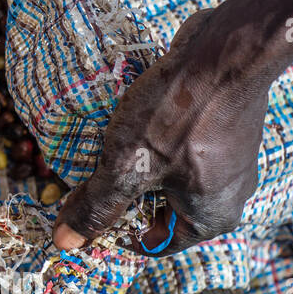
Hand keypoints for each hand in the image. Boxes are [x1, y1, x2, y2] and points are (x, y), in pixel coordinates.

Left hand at [53, 10, 266, 255]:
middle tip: (84, 174)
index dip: (111, 229)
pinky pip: (176, 146)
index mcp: (210, 218)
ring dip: (133, 164)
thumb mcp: (128, 166)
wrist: (226, 50)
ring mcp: (227, 160)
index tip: (79, 208)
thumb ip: (98, 205)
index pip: (151, 242)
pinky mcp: (219, 129)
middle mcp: (226, 195)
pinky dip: (151, 140)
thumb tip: (65, 243)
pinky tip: (130, 121)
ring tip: (102, 145)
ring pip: (165, 175)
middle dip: (120, 193)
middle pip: (158, 208)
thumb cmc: (179, 114)